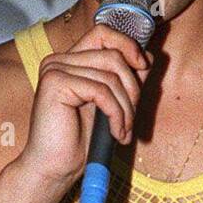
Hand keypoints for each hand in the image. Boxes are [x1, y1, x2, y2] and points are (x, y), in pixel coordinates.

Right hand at [22, 22, 151, 185]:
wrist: (55, 168)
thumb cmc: (79, 141)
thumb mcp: (110, 104)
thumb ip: (124, 79)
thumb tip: (147, 57)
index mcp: (70, 61)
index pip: (103, 34)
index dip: (127, 45)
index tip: (143, 67)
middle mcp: (59, 60)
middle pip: (113, 55)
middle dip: (132, 89)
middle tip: (131, 119)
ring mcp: (55, 69)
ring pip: (110, 76)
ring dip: (126, 108)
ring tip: (123, 131)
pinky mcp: (55, 83)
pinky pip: (101, 91)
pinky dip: (116, 114)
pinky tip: (116, 133)